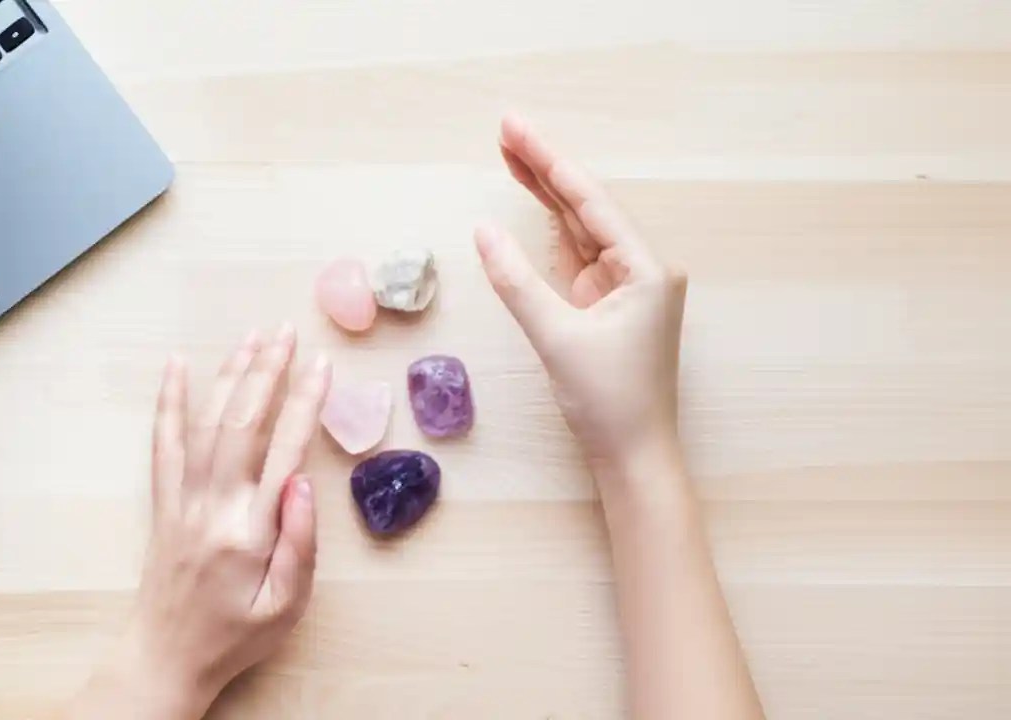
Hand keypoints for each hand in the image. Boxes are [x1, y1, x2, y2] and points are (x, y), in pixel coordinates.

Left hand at [70, 326, 331, 718]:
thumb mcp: (287, 606)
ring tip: (252, 338)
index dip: (305, 403)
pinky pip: (164, 442)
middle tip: (287, 332)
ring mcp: (184, 500)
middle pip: (242, 423)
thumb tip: (304, 484)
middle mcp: (214, 506)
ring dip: (229, 376)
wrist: (166, 657)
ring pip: (205, 423)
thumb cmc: (237, 635)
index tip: (322, 365)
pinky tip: (177, 367)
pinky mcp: (164, 502)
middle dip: (267, 372)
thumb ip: (300, 544)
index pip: (284, 450)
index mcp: (252, 531)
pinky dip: (169, 401)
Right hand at [476, 115, 687, 487]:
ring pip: (579, 230)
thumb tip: (484, 232)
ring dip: (546, 196)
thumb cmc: (608, 401)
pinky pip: (576, 259)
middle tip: (505, 128)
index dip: (549, 161)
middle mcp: (641, 270)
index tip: (515, 128)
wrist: (633, 456)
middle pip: (585, 207)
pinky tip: (533, 203)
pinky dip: (550, 233)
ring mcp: (623, 288)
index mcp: (645, 269)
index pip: (589, 202)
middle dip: (544, 169)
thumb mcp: (556, 338)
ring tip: (510, 154)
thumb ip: (517, 281)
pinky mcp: (606, 307)